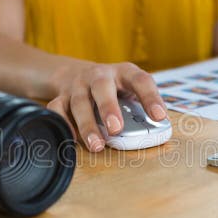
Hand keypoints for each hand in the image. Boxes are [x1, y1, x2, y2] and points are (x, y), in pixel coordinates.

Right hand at [47, 62, 167, 151]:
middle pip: (102, 88)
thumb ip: (137, 108)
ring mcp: (78, 85)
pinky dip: (63, 123)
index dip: (151, 97)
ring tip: (97, 145)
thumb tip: (152, 132)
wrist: (76, 73)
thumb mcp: (128, 89)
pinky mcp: (62, 96)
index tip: (159, 116)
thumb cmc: (112, 88)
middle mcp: (99, 76)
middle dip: (108, 108)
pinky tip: (71, 139)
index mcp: (124, 72)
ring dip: (87, 125)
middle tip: (116, 129)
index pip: (140, 80)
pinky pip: (57, 109)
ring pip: (79, 103)